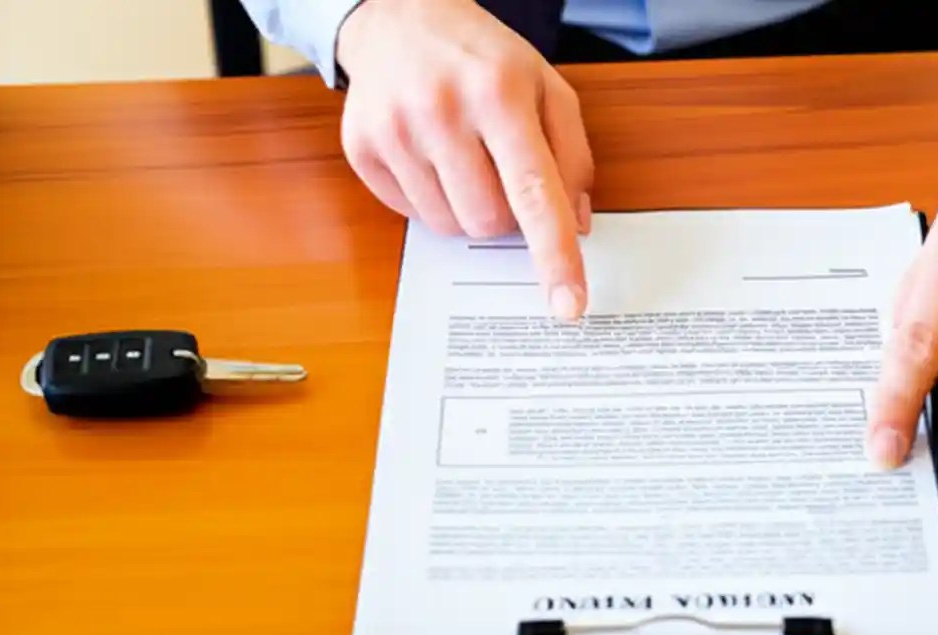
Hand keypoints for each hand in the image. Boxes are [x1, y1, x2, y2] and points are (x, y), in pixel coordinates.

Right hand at [336, 0, 593, 319]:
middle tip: (499, 169)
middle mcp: (441, 111)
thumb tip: (577, 223)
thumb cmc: (483, 58)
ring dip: (468, 209)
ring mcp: (393, 132)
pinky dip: (432, 200)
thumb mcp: (547, 87)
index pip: (535, 192)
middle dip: (506, 214)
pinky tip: (431, 157)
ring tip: (463, 157)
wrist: (401, 17)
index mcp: (499, 93)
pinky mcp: (361, 149)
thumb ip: (573, 155)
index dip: (555, 254)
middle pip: (489, 222)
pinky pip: (411, 216)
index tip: (568, 303)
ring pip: (449, 227)